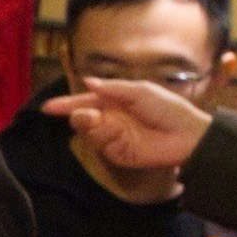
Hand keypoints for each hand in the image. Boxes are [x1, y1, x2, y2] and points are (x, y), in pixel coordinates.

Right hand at [42, 79, 211, 173]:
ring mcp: (114, 137)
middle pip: (82, 117)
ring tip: (102, 121)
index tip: (48, 107)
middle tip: (85, 114)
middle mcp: (111, 119)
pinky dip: (102, 137)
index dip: (67, 104)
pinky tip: (113, 132)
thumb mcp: (140, 90)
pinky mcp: (118, 154)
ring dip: (91, 126)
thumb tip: (88, 82)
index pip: (85, 101)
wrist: (187, 135)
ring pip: (88, 132)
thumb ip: (113, 88)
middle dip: (77, 115)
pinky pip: (101, 145)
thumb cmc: (168, 108)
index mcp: (115, 101)